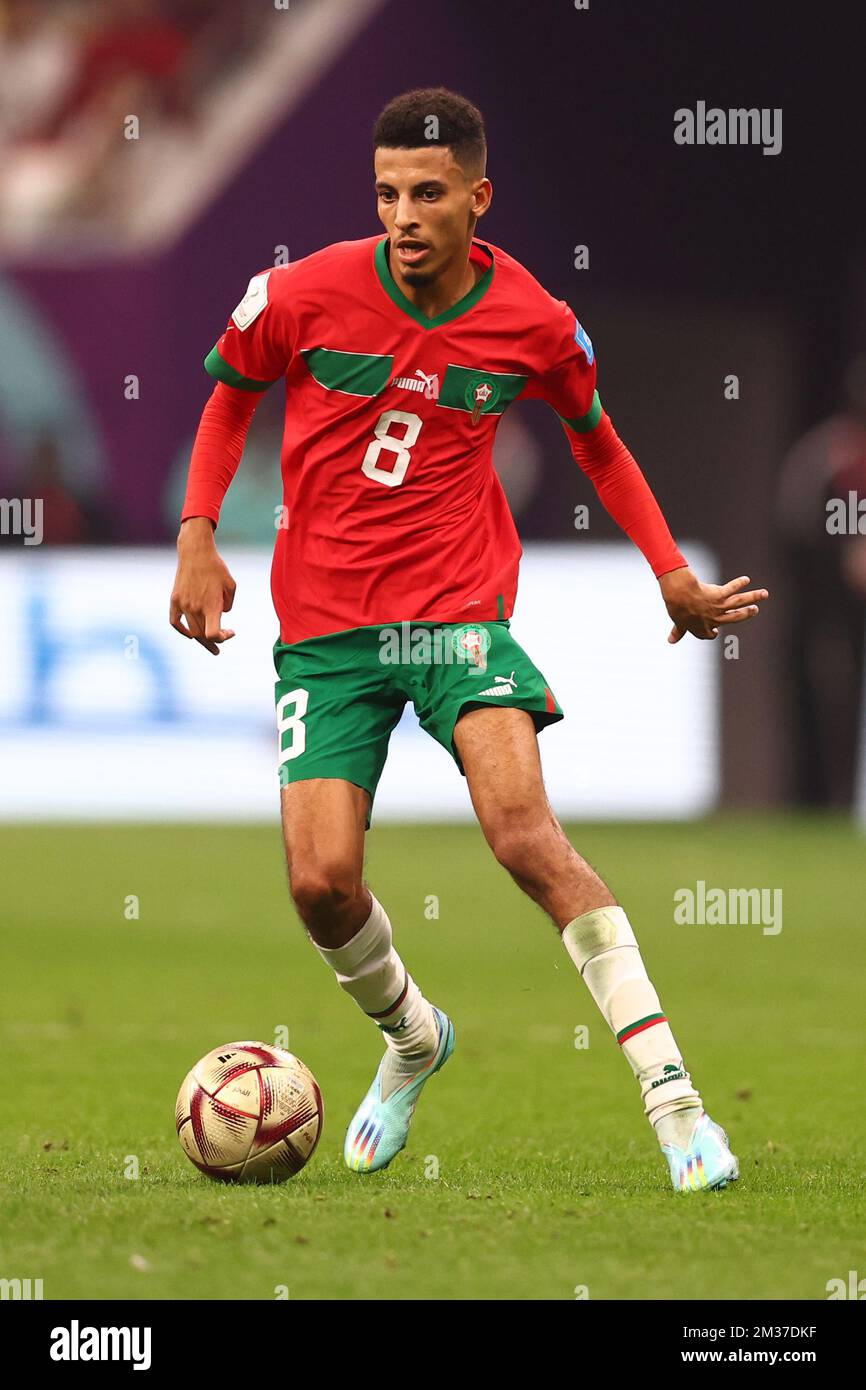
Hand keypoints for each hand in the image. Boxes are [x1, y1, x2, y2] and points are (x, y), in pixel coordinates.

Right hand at [170, 517, 236, 654]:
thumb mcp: (231, 586)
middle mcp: (196, 608)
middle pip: (202, 636)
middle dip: (212, 643)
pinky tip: (189, 635)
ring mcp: (183, 604)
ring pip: (191, 631)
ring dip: (200, 640)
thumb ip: (228, 604)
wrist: (195, 552)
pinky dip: (181, 631)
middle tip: (217, 650)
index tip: (230, 631)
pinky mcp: (175, 599)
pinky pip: (175, 621)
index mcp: (211, 606)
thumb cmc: (217, 568)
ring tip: (207, 644)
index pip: (213, 634)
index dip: (222, 638)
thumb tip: (222, 613)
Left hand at [660, 566, 768, 643]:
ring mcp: (718, 607)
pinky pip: (732, 588)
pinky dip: (739, 583)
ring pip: (739, 602)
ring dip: (753, 597)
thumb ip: (677, 632)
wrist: (680, 595)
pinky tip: (746, 579)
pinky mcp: (719, 594)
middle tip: (755, 610)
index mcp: (703, 629)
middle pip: (735, 617)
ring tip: (764, 594)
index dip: (712, 633)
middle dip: (747, 613)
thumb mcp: (678, 622)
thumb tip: (670, 641)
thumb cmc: (678, 608)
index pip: (710, 634)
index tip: (715, 631)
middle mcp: (714, 619)